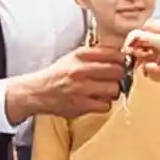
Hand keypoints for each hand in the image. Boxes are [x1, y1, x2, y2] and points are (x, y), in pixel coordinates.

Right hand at [6, 46, 125, 123]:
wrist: (39, 91)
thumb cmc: (58, 74)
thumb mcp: (73, 57)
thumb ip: (94, 55)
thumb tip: (120, 55)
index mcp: (81, 55)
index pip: (113, 53)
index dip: (121, 59)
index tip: (121, 63)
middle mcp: (82, 70)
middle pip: (117, 71)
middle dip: (119, 75)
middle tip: (114, 78)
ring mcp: (82, 89)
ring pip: (114, 89)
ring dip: (113, 91)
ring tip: (105, 90)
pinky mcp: (82, 105)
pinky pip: (106, 105)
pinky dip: (104, 104)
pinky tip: (97, 100)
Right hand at [123, 19, 159, 81]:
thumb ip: (148, 39)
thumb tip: (133, 35)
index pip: (147, 27)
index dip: (136, 37)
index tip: (128, 47)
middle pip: (151, 41)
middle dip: (142, 50)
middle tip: (135, 59)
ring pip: (157, 54)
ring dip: (151, 61)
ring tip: (148, 67)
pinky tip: (159, 70)